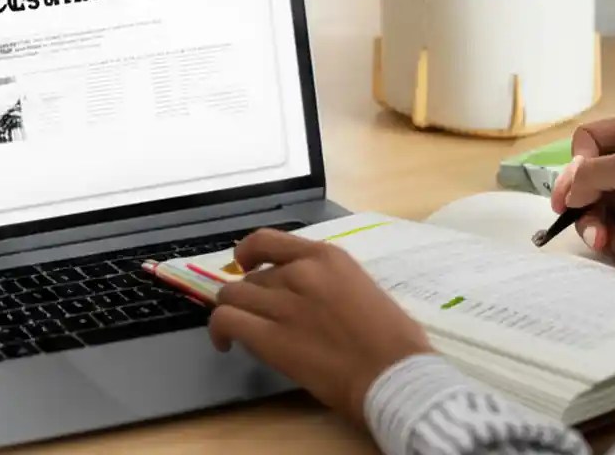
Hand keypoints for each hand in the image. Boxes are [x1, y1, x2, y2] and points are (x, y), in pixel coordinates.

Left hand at [207, 229, 433, 423]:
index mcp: (327, 257)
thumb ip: (330, 282)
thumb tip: (311, 295)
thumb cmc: (394, 338)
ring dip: (233, 311)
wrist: (393, 373)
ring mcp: (282, 304)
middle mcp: (300, 273)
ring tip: (238, 330)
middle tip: (258, 316)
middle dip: (251, 296)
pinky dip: (219, 331)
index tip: (247, 265)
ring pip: (232, 295)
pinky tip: (226, 345)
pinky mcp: (269, 337)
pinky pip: (226, 321)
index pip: (268, 241)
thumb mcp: (363, 288)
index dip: (249, 252)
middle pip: (252, 276)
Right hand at [550, 115, 614, 281]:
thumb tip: (569, 190)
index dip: (577, 165)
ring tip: (610, 241)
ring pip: (598, 211)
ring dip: (602, 229)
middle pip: (588, 181)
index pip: (589, 140)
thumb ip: (592, 172)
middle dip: (585, 207)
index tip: (572, 192)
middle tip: (589, 226)